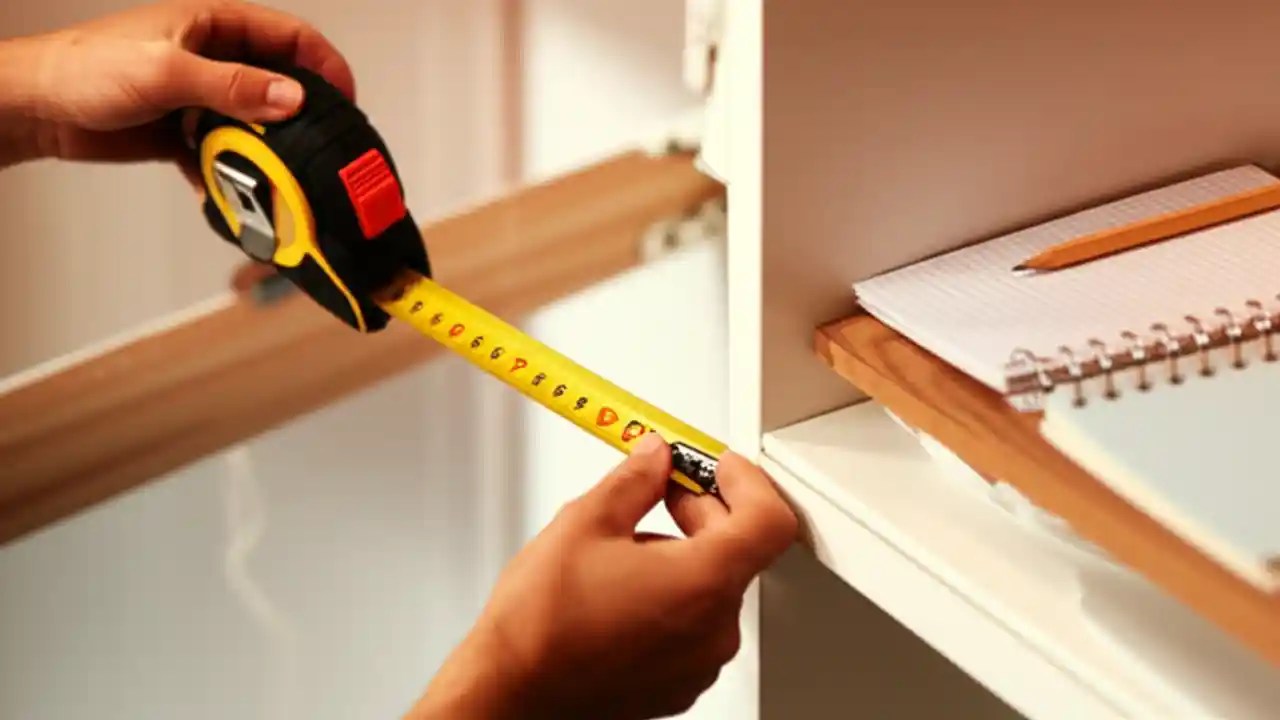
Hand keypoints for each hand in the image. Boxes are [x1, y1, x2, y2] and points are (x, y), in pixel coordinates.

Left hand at [0, 0, 353, 171]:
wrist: (37, 107)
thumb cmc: (88, 68)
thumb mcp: (167, 72)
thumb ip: (233, 86)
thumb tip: (293, 97)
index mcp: (216, 26)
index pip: (290, 38)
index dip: (325, 66)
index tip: (346, 103)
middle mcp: (215, 59)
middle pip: (280, 85)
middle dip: (301, 119)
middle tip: (320, 151)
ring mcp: (202, 97)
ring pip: (254, 125)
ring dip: (266, 153)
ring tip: (278, 179)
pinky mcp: (185, 132)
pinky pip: (224, 154)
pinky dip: (232, 174)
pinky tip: (235, 193)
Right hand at [408, 434, 797, 719]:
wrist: (511, 692)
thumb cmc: (540, 626)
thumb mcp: (585, 523)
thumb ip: (635, 480)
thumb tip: (655, 458)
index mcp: (701, 584)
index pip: (769, 520)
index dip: (748, 481)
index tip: (721, 466)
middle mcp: (712, 630)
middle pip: (740, 552)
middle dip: (705, 512)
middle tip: (662, 491)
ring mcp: (698, 664)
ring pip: (714, 588)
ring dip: (686, 555)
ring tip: (625, 548)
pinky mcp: (679, 683)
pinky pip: (695, 625)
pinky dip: (674, 596)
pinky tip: (626, 587)